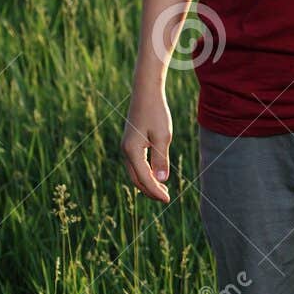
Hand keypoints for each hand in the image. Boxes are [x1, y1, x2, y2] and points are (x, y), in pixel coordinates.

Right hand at [122, 84, 173, 202]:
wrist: (146, 93)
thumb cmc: (156, 113)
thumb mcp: (163, 137)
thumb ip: (161, 159)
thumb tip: (161, 180)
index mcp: (132, 151)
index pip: (144, 178)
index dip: (155, 191)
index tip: (168, 200)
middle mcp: (125, 151)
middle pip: (136, 179)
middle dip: (150, 190)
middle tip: (166, 198)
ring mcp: (126, 147)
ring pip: (135, 172)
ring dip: (148, 183)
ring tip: (163, 190)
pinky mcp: (130, 143)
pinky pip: (136, 164)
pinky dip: (145, 173)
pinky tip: (156, 174)